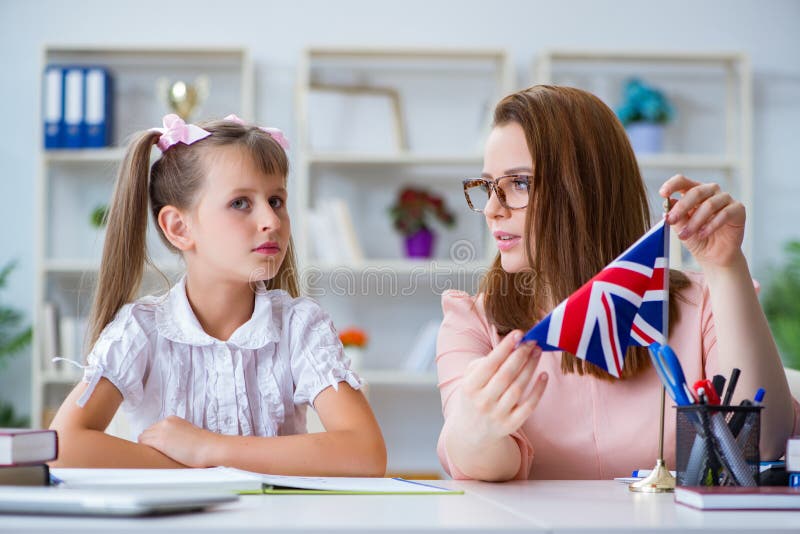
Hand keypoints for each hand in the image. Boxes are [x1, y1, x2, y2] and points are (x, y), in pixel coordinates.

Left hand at [138, 415, 217, 466]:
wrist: (210, 447)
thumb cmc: (203, 445)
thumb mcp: (187, 434)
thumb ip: (176, 435)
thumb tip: (169, 445)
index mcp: (172, 419)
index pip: (154, 428)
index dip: (155, 439)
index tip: (160, 448)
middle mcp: (165, 422)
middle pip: (147, 432)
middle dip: (150, 443)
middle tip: (157, 454)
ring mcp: (162, 430)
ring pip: (143, 438)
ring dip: (147, 448)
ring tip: (156, 457)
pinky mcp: (160, 441)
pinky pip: (143, 444)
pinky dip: (145, 451)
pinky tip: (153, 458)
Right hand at [450, 330, 546, 446]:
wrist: (472, 429)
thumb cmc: (475, 394)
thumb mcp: (470, 377)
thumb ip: (486, 361)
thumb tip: (511, 344)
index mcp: (469, 387)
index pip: (490, 364)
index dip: (505, 348)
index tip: (518, 333)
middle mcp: (482, 402)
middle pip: (506, 375)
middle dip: (521, 355)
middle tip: (532, 341)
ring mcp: (497, 415)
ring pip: (518, 388)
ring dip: (530, 368)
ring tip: (537, 352)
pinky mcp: (511, 425)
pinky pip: (529, 406)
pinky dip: (538, 390)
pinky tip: (544, 375)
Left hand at [660, 174, 745, 268]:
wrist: (714, 256)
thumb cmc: (697, 238)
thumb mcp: (681, 227)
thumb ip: (676, 215)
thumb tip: (668, 203)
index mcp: (694, 192)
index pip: (683, 181)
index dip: (672, 185)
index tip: (663, 194)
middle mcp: (711, 191)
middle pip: (696, 191)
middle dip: (681, 207)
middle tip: (671, 220)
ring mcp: (725, 199)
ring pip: (709, 204)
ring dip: (695, 222)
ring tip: (685, 235)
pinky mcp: (738, 209)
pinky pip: (724, 213)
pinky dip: (711, 225)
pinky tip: (702, 234)